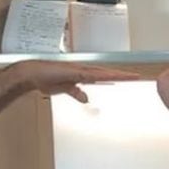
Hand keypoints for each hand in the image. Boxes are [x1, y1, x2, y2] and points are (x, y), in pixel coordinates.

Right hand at [11, 60, 140, 102]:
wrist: (30, 73)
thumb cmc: (45, 78)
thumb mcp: (64, 89)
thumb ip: (76, 93)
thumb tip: (86, 98)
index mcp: (82, 74)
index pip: (104, 75)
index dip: (117, 76)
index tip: (129, 78)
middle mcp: (83, 70)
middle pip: (107, 72)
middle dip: (122, 74)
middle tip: (137, 76)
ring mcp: (79, 70)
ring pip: (102, 72)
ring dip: (116, 74)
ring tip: (130, 76)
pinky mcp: (73, 72)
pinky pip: (90, 74)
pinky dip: (100, 75)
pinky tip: (110, 76)